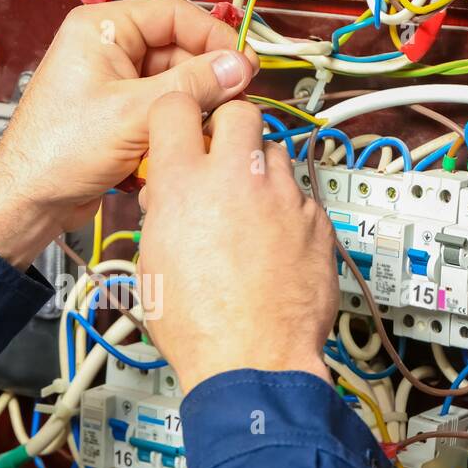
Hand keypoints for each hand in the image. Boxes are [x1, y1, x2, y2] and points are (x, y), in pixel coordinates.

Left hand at [0, 0, 256, 267]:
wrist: (29, 200)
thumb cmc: (54, 151)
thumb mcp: (134, 114)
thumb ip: (192, 86)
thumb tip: (236, 67)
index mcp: (101, 28)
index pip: (175, 14)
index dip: (214, 36)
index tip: (243, 63)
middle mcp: (107, 49)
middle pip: (179, 51)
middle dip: (205, 79)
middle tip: (232, 102)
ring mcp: (114, 84)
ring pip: (174, 86)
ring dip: (189, 109)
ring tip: (199, 130)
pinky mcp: (120, 115)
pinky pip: (161, 111)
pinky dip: (172, 128)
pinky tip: (172, 147)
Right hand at [137, 95, 337, 392]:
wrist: (252, 361)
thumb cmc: (199, 326)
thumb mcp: (151, 264)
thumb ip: (162, 214)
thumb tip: (167, 201)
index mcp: (183, 185)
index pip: (175, 106)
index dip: (175, 116)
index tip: (180, 130)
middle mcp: (236, 179)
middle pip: (240, 112)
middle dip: (230, 129)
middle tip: (222, 158)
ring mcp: (282, 197)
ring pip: (276, 152)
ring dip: (260, 171)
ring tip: (250, 207)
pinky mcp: (316, 220)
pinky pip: (301, 195)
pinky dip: (288, 209)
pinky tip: (276, 240)